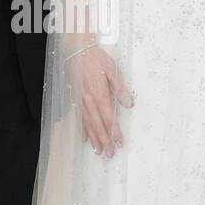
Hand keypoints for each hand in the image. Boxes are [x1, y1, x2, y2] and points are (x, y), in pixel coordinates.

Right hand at [65, 43, 132, 157]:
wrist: (76, 50)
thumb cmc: (96, 58)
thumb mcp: (113, 70)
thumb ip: (120, 88)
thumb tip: (129, 103)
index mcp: (100, 94)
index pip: (109, 118)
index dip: (114, 132)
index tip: (119, 143)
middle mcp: (89, 101)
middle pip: (98, 126)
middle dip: (104, 141)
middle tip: (108, 154)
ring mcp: (80, 101)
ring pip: (88, 124)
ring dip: (94, 139)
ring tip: (98, 150)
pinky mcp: (75, 98)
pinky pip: (79, 118)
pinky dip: (82, 129)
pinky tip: (85, 138)